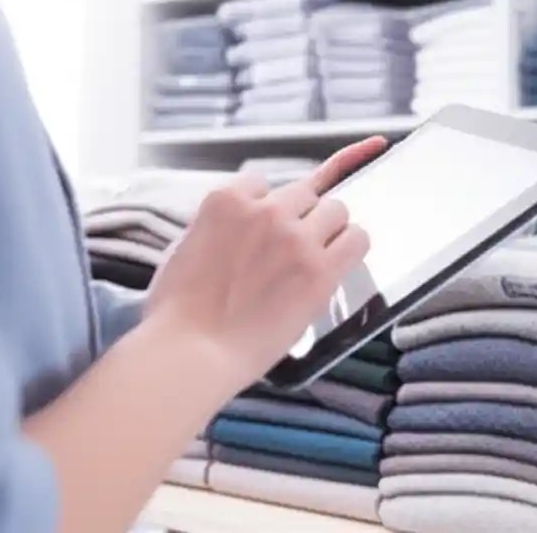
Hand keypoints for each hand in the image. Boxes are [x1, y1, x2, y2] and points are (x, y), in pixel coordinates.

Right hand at [143, 137, 387, 389]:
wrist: (191, 353)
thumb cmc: (178, 312)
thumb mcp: (186, 246)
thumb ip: (221, 225)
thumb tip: (243, 225)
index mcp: (227, 200)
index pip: (263, 184)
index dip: (265, 210)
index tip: (263, 231)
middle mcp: (266, 210)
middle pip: (305, 194)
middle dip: (298, 218)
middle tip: (290, 250)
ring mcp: (296, 238)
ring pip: (336, 209)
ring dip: (328, 231)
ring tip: (315, 258)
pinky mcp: (320, 269)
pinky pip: (357, 239)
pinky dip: (351, 247)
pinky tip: (339, 263)